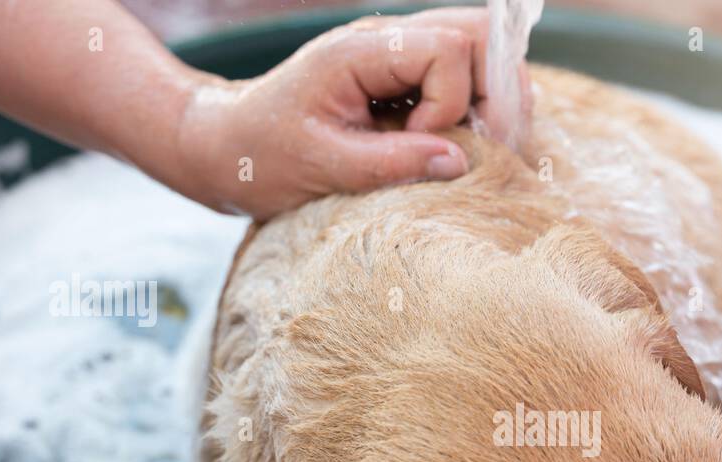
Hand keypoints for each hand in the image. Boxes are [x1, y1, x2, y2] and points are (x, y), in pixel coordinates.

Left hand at [176, 7, 514, 218]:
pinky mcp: (403, 79)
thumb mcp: (323, 167)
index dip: (452, 102)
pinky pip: (462, 76)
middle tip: (482, 145)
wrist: (226, 145)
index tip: (423, 145)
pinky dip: (475, 110)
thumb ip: (392, 163)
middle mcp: (385, 41)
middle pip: (477, 35)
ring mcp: (397, 56)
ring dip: (491, 102)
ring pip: (478, 52)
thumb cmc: (263, 155)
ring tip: (473, 148)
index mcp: (361, 52)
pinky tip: (457, 145)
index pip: (447, 49)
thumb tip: (460, 162)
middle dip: (495, 93)